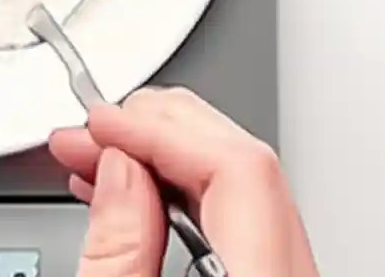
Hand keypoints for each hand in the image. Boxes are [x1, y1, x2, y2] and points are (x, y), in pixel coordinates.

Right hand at [50, 87, 318, 276]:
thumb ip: (118, 249)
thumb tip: (118, 167)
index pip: (238, 169)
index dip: (161, 130)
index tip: (100, 122)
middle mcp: (293, 276)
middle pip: (248, 168)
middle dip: (158, 135)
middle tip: (92, 132)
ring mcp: (287, 275)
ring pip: (246, 190)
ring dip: (166, 164)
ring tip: (99, 160)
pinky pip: (244, 221)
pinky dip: (187, 200)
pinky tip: (135, 197)